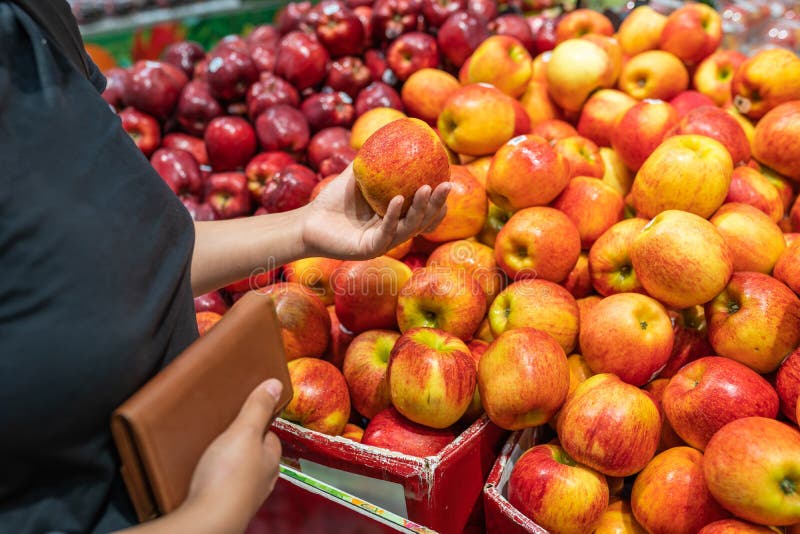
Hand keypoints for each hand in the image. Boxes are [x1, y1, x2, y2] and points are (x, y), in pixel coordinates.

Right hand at [182, 379, 283, 531]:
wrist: (206, 520)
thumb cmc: (227, 478)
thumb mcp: (243, 432)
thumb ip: (258, 408)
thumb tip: (276, 384)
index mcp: (270, 460)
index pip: (271, 436)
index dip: (260, 422)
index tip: (249, 412)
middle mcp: (261, 480)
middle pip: (256, 454)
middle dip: (244, 442)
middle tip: (227, 429)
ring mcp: (243, 495)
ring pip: (240, 471)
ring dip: (229, 460)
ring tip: (213, 449)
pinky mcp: (223, 505)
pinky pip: (222, 485)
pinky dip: (216, 478)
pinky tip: (203, 473)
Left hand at [300, 164, 450, 259]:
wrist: (309, 221)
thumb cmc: (334, 199)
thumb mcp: (358, 175)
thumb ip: (374, 159)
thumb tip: (393, 131)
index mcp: (396, 218)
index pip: (425, 213)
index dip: (439, 202)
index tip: (448, 181)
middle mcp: (394, 233)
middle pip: (423, 221)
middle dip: (438, 205)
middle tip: (447, 185)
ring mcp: (383, 243)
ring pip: (409, 228)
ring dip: (421, 209)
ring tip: (427, 189)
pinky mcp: (369, 249)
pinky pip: (386, 232)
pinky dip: (393, 216)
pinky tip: (398, 200)